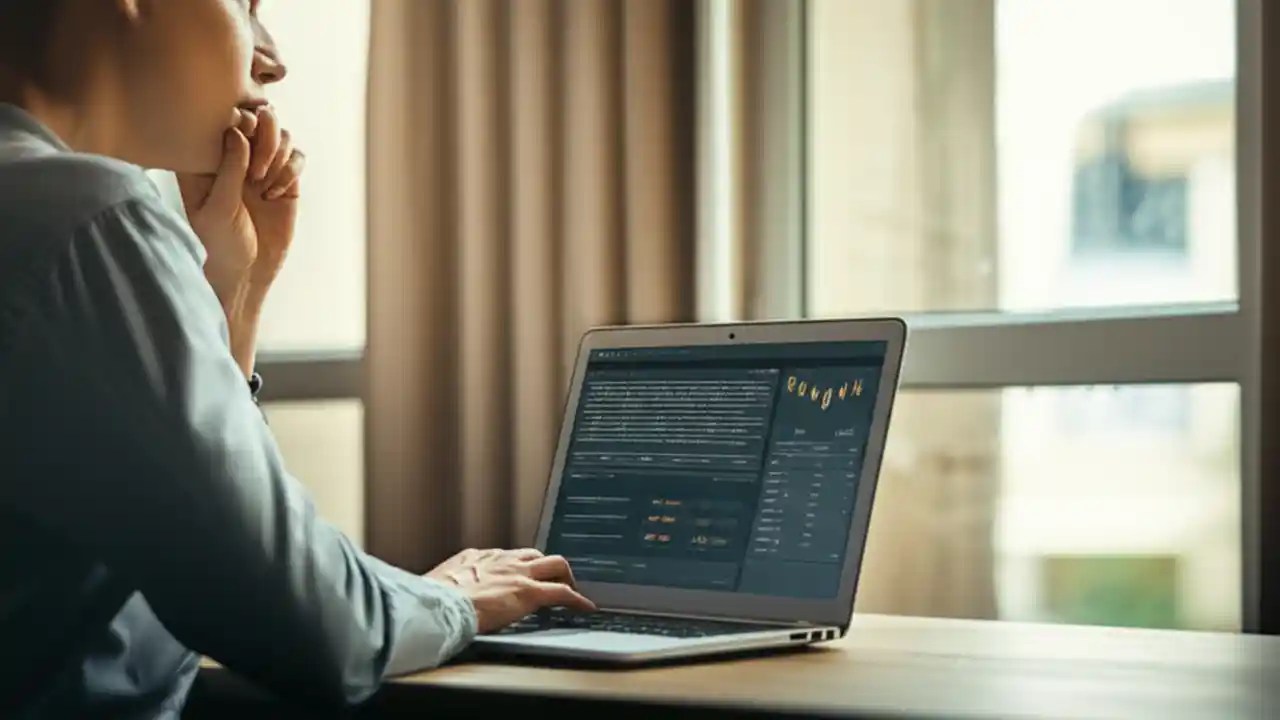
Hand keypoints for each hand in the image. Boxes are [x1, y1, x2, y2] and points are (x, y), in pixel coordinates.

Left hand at [176, 107, 305, 375]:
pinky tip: (276, 193)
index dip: (237, 122)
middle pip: (257, 118)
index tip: (238, 145)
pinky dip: (290, 170)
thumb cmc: (220, 244)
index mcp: (207, 158)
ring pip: (280, 134)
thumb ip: (228, 169)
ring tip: (264, 184)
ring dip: (276, 153)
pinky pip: (296, 157)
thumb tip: (237, 131)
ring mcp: (262, 166)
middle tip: (256, 168)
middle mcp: (236, 157)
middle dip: (263, 136)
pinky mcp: (286, 180)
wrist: (246, 274)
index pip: (223, 119)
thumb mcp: (218, 208)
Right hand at [427, 548, 595, 633]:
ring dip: (565, 577)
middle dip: (545, 567)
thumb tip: (439, 595)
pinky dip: (577, 599)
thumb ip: (447, 585)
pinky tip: (585, 607)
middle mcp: (501, 560)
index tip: (518, 576)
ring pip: (555, 564)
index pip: (505, 557)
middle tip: (551, 580)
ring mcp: (518, 574)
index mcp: (476, 558)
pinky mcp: (530, 592)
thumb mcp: (437, 585)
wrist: (439, 605)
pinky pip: (562, 592)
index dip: (516, 567)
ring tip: (571, 589)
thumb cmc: (432, 600)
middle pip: (534, 554)